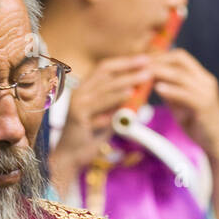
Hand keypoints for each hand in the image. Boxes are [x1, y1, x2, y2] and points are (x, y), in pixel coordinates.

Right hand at [50, 56, 152, 197]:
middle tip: (148, 62)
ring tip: (145, 77)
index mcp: (84, 89)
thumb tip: (138, 94)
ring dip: (128, 80)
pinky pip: (101, 103)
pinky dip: (117, 97)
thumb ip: (118, 105)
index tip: (144, 59)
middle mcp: (79, 92)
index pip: (105, 68)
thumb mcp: (107, 117)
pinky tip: (131, 94)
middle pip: (105, 71)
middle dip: (128, 66)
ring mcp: (77, 102)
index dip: (124, 62)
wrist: (70, 158)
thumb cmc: (89, 138)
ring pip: (106, 86)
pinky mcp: (78, 114)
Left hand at [150, 49, 218, 156]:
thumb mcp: (180, 105)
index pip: (180, 57)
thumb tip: (153, 81)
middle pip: (180, 59)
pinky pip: (185, 94)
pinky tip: (157, 88)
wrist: (217, 143)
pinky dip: (171, 89)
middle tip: (139, 65)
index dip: (160, 55)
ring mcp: (206, 92)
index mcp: (201, 77)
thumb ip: (170, 92)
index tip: (142, 60)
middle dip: (158, 60)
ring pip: (181, 75)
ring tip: (143, 74)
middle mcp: (205, 80)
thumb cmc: (198, 124)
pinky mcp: (205, 105)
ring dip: (160, 73)